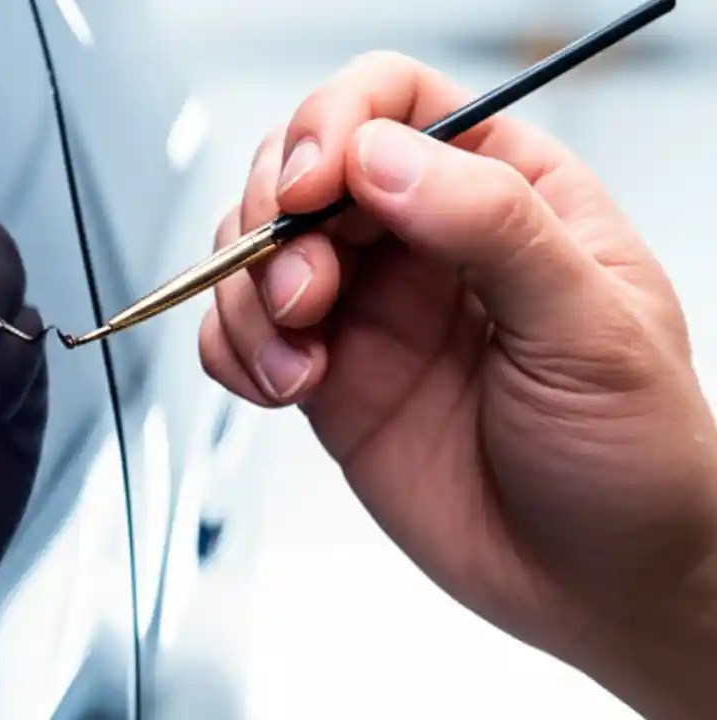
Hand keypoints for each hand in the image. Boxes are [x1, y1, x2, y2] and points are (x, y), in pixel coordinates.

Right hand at [199, 53, 716, 715]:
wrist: (600, 586)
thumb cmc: (634, 454)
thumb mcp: (591, 328)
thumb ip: (492, 227)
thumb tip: (385, 157)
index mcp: (505, 190)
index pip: (395, 103)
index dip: (336, 123)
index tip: (314, 187)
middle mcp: (422, 237)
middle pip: (299, 167)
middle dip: (275, 222)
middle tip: (303, 293)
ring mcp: (367, 305)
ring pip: (254, 248)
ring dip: (247, 296)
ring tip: (299, 360)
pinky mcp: (325, 373)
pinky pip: (240, 333)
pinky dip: (231, 351)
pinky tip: (283, 386)